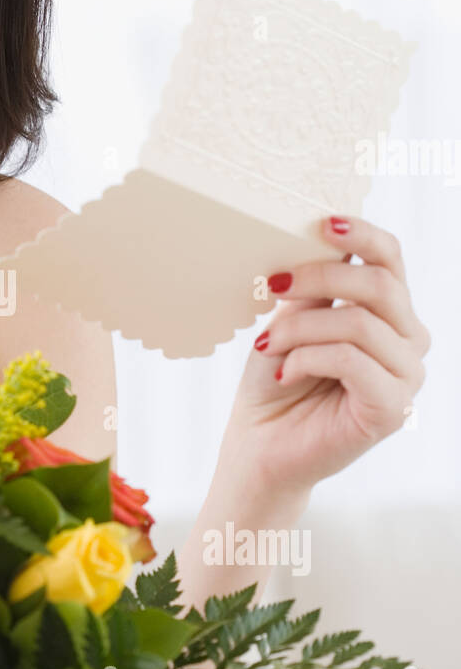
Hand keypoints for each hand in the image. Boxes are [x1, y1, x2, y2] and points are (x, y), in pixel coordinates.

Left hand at [218, 215, 430, 500]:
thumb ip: (313, 288)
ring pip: (359, 323)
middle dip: (318, 278)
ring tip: (267, 345)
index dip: (362, 234)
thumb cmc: (275, 381)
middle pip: (379, 284)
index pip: (391, 258)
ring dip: (300, 328)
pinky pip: (352, 361)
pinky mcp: (393, 408)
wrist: (260, 446)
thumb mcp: (290, 321)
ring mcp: (407, 376)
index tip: (321, 223)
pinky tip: (286, 373)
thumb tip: (320, 239)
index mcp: (389, 312)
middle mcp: (408, 340)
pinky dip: (308, 359)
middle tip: (272, 285)